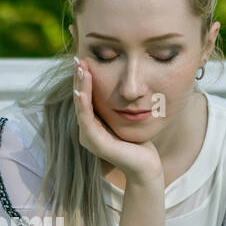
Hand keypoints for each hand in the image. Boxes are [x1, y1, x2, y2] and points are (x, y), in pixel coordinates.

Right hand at [74, 57, 162, 184]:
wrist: (146, 167)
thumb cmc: (139, 144)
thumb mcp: (126, 119)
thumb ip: (118, 106)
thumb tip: (124, 86)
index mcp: (92, 125)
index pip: (85, 98)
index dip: (83, 80)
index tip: (84, 60)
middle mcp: (86, 131)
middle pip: (80, 99)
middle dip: (79, 79)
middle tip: (78, 59)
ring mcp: (89, 137)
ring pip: (81, 107)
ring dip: (80, 87)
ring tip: (80, 69)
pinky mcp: (95, 143)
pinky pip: (86, 119)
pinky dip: (83, 104)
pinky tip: (82, 91)